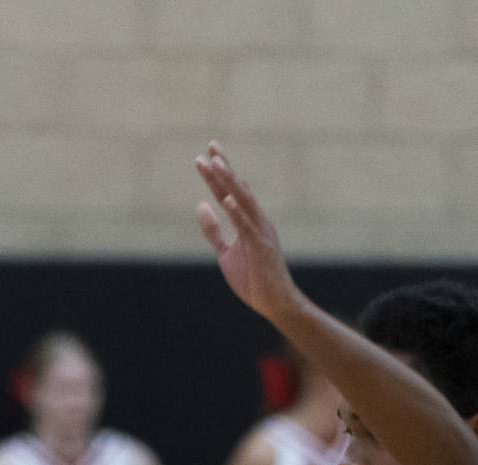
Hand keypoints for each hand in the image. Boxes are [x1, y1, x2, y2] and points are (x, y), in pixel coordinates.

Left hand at [195, 142, 299, 321]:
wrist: (276, 304)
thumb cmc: (254, 280)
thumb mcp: (226, 254)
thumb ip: (214, 231)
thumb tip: (201, 205)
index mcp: (248, 221)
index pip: (229, 193)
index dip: (217, 175)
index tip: (206, 155)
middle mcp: (256, 220)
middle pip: (238, 189)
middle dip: (224, 168)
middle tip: (211, 146)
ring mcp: (260, 232)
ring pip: (243, 201)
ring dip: (229, 181)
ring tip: (215, 163)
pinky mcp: (261, 247)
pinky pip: (247, 227)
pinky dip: (237, 212)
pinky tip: (226, 199)